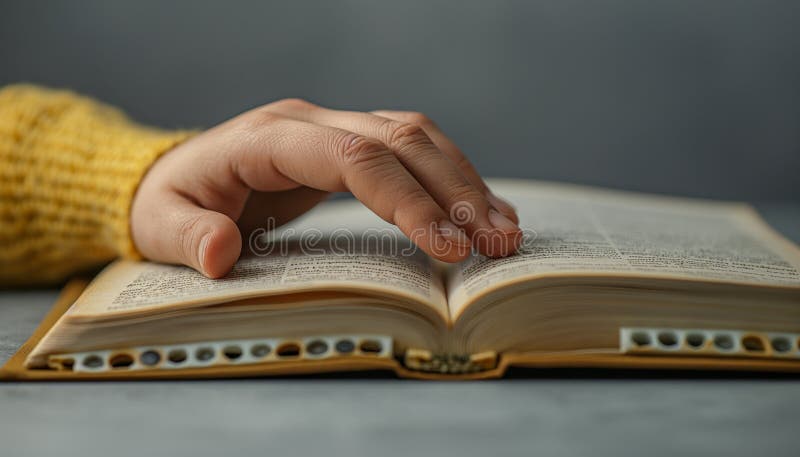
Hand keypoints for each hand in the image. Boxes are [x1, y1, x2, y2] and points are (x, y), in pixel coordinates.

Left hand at [131, 99, 520, 277]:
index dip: (406, 199)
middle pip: (401, 141)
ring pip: (418, 139)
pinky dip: (452, 180)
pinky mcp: (351, 144)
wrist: (180, 177)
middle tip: (496, 245)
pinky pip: (413, 152)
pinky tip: (483, 211)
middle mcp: (313, 122)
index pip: (355, 158)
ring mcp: (336, 127)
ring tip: (504, 232)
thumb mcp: (160, 225)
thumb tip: (221, 253)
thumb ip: (188, 237)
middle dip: (455, 193)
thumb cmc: (171, 203)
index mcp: (270, 138)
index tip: (446, 246)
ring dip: (465, 183)